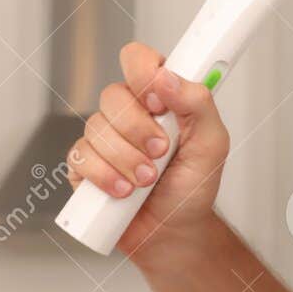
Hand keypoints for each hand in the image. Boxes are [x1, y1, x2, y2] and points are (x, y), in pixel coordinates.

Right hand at [66, 42, 228, 264]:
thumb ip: (198, 103)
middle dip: (138, 130)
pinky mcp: (83, 165)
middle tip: (160, 153)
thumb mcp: (212, 143)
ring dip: (126, 159)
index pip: (138, 60)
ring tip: (147, 180)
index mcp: (159, 98)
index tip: (159, 102)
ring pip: (95, 128)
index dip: (143, 73)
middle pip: (113, 95)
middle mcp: (128, 112)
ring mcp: (103, 138)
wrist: (174, 231)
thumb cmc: (193, 186)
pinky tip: (123, 191)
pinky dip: (104, 176)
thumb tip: (168, 77)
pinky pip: (79, 157)